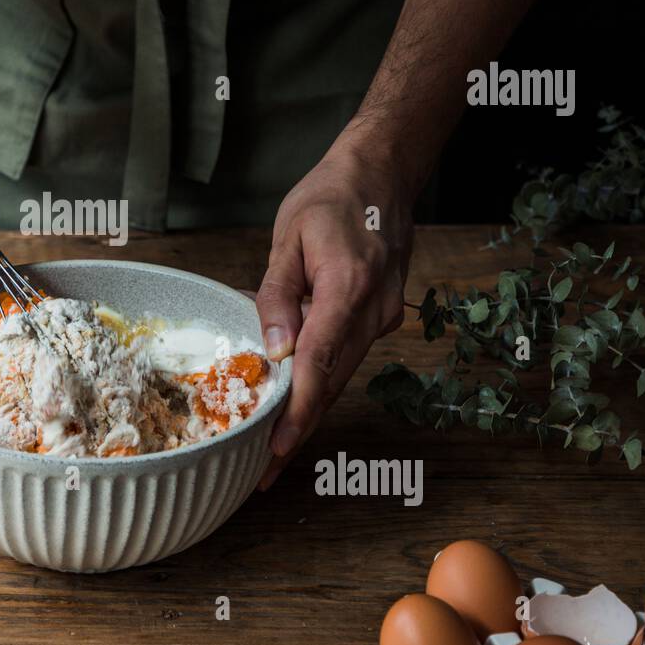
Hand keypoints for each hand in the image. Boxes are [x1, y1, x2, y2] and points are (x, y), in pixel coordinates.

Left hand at [254, 141, 414, 488]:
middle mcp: (375, 310)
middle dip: (296, 432)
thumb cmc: (332, 194)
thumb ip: (278, 294)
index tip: (273, 451)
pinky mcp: (382, 316)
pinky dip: (319, 380)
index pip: (319, 364)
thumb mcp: (290, 235)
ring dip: (307, 413)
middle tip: (259, 474)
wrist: (386, 171)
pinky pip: (345, 356)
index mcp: (350, 286)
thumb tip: (273, 350)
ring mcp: (385, 316)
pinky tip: (289, 398)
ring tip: (269, 451)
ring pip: (340, 375)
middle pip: (332, 384)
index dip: (296, 414)